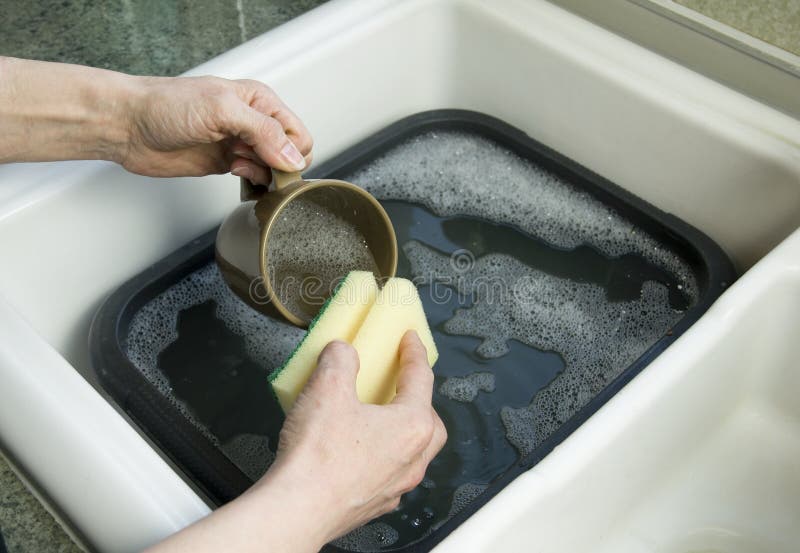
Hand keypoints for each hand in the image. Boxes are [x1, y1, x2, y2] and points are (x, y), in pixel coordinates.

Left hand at [123, 75, 312, 183]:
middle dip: (278, 164)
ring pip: (274, 169)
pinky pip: (254, 177)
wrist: (129, 125)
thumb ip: (263, 132)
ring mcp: (239, 144)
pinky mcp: (226, 163)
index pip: (298, 133)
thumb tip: (292, 157)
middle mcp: (253, 122)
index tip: (272, 160)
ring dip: (262, 173)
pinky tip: (234, 172)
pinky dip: (251, 181)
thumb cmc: (166, 106)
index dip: (292, 152)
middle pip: (290, 154)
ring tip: (236, 164)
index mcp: (260, 101)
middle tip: (254, 163)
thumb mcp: (222, 110)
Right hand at [144, 331, 446, 552]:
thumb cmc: (317, 458)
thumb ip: (340, 359)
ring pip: (414, 452)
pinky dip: (382, 457)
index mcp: (411, 426)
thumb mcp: (327, 388)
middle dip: (418, 398)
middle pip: (429, 421)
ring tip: (378, 417)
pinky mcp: (374, 503)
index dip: (414, 353)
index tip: (410, 340)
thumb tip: (342, 352)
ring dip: (402, 431)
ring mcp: (396, 486)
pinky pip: (389, 474)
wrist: (297, 510)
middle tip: (401, 383)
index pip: (421, 379)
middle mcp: (412, 459)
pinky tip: (359, 451)